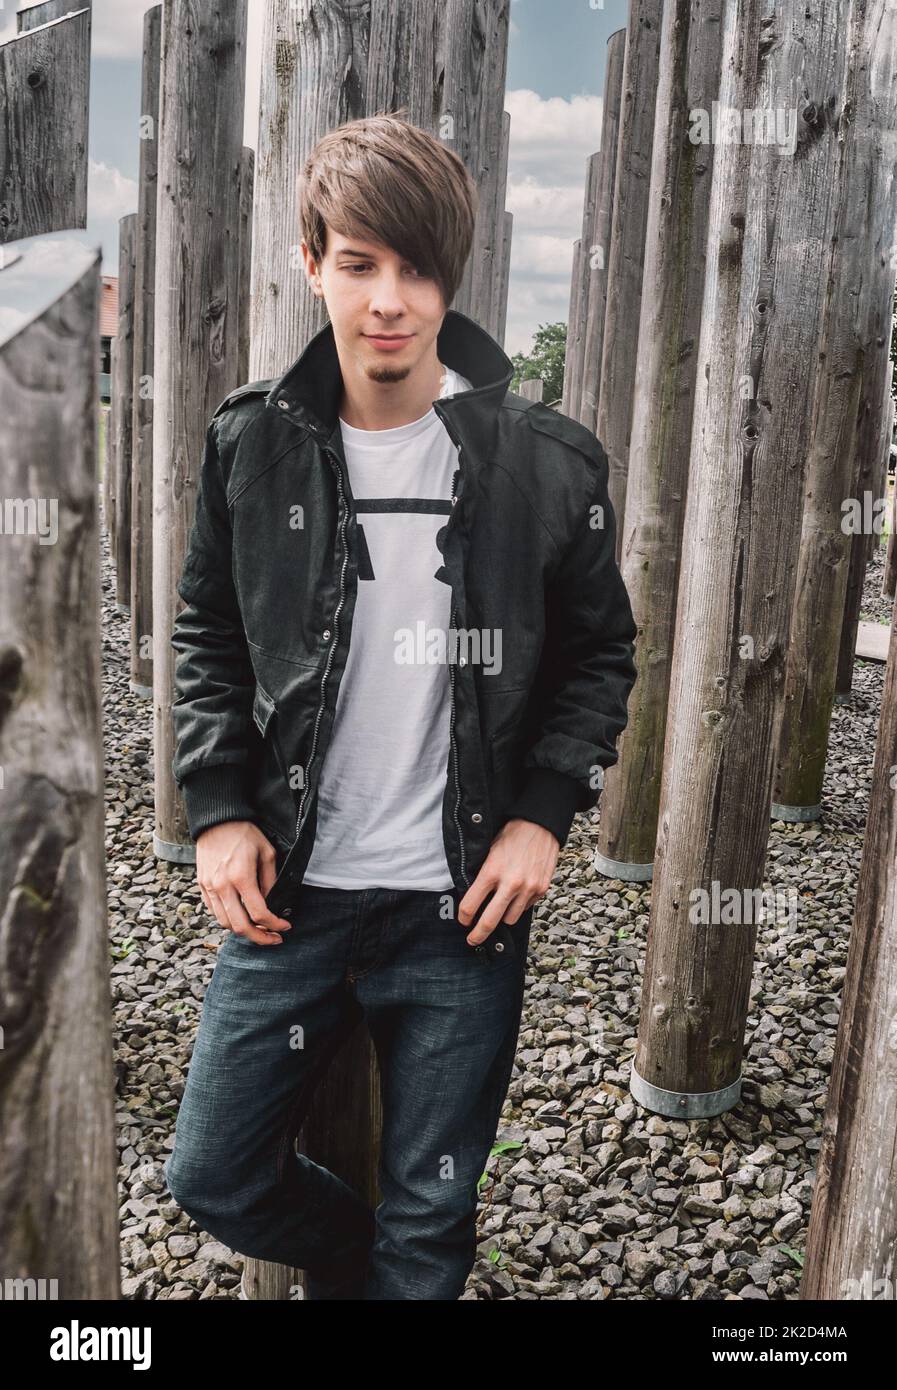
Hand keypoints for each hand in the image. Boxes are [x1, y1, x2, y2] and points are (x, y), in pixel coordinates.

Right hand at [196, 820, 292, 944]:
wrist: (216, 820)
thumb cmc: (244, 833)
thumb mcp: (267, 853)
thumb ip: (270, 881)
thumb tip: (274, 904)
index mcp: (241, 877)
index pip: (259, 914)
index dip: (275, 925)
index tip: (285, 927)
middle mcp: (222, 886)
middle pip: (240, 927)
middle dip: (259, 938)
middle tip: (274, 938)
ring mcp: (209, 888)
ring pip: (225, 924)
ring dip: (243, 931)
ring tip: (259, 929)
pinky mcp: (202, 887)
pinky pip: (215, 912)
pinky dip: (229, 920)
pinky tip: (242, 916)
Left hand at [457, 818, 558, 945]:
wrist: (540, 825)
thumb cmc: (511, 835)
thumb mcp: (489, 852)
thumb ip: (482, 875)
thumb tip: (471, 896)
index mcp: (491, 872)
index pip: (470, 905)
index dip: (463, 917)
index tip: (463, 920)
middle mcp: (510, 883)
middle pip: (489, 921)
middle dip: (478, 935)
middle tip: (472, 940)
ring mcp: (528, 889)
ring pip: (509, 919)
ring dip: (502, 917)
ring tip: (498, 910)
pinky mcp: (541, 890)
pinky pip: (525, 908)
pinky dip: (519, 905)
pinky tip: (516, 895)